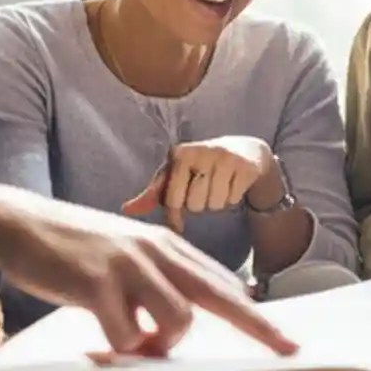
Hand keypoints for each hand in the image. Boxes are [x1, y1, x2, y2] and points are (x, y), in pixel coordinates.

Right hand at [0, 194, 297, 357]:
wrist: (20, 223)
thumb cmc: (74, 247)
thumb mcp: (127, 254)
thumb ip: (159, 279)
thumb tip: (188, 312)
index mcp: (168, 247)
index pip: (223, 283)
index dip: (255, 313)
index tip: (284, 337)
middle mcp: (157, 252)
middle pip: (221, 295)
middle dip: (258, 326)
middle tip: (287, 350)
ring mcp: (130, 266)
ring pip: (179, 321)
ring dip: (161, 345)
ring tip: (134, 344)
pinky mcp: (98, 283)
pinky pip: (128, 335)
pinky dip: (124, 349)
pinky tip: (107, 342)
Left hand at [121, 136, 276, 232]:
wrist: (243, 150)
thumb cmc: (200, 166)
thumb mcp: (175, 176)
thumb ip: (152, 194)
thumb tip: (126, 210)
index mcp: (179, 154)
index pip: (171, 200)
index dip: (175, 214)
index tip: (178, 219)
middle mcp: (201, 152)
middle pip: (194, 205)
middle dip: (199, 205)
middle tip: (204, 189)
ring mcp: (225, 158)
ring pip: (214, 205)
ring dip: (216, 203)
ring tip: (218, 185)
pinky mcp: (245, 166)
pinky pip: (233, 200)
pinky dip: (232, 199)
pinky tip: (232, 183)